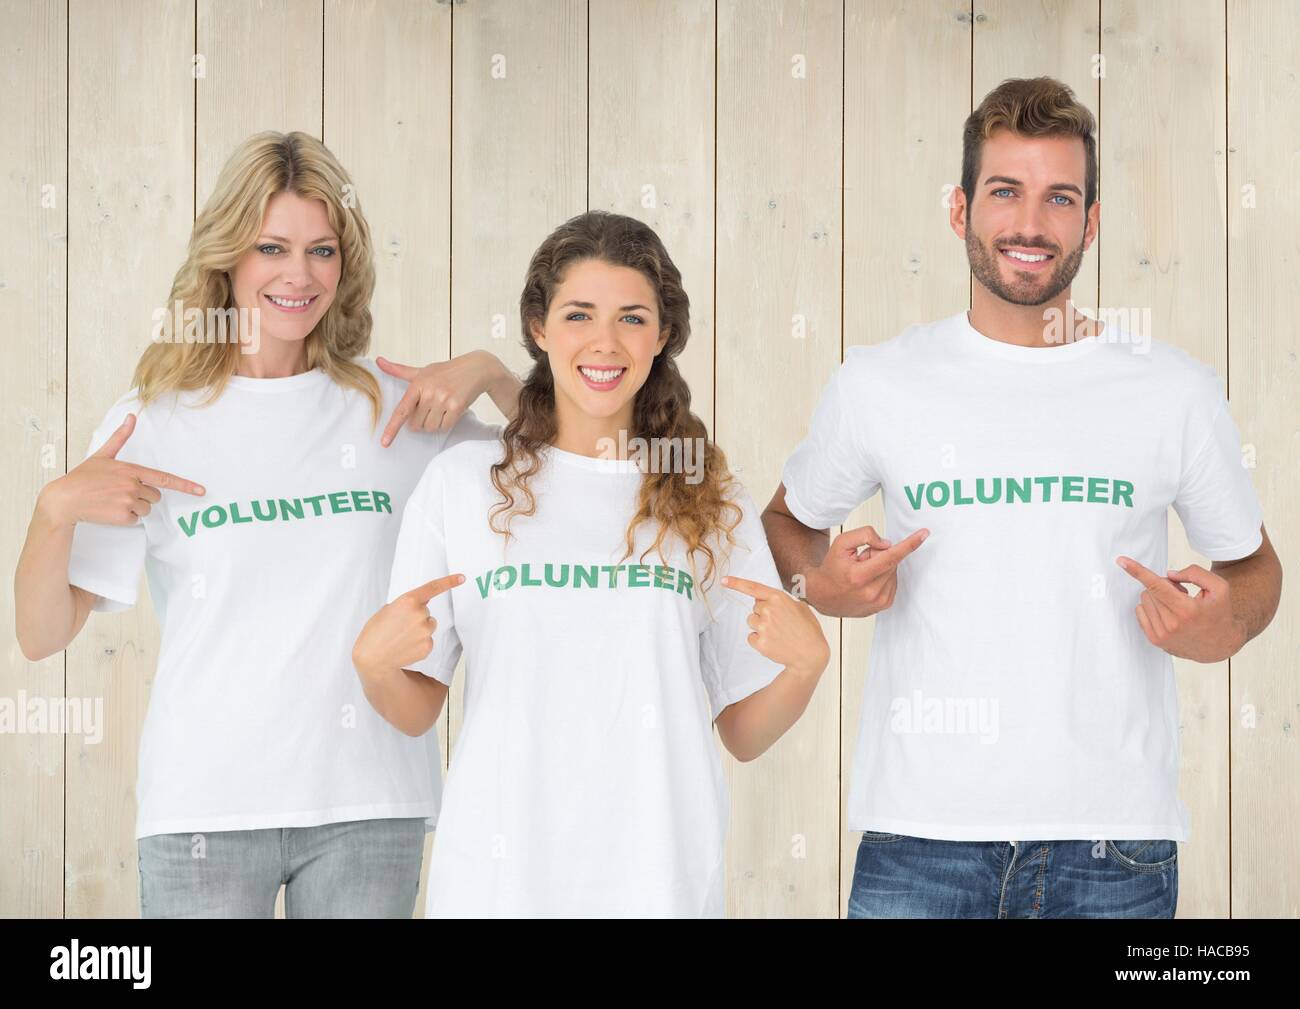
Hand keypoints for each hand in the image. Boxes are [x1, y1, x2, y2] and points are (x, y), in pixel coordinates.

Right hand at [38, 413, 204, 527]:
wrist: (65, 499)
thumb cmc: (84, 477)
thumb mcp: (103, 455)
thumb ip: (120, 437)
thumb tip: (131, 417)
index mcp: (131, 470)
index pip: (164, 478)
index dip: (185, 486)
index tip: (201, 491)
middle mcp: (132, 485)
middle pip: (155, 496)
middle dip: (143, 496)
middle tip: (120, 492)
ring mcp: (128, 501)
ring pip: (146, 509)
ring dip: (135, 508)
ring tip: (113, 501)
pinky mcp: (122, 516)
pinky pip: (136, 520)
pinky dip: (126, 518)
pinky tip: (110, 510)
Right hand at [352, 573, 464, 678]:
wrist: (373, 658)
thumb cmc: (375, 633)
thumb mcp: (387, 610)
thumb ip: (406, 604)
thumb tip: (423, 601)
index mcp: (408, 600)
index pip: (433, 587)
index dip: (449, 581)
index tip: (462, 577)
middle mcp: (420, 613)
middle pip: (427, 612)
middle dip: (416, 617)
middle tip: (399, 627)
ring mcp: (425, 631)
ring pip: (429, 626)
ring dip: (420, 630)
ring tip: (402, 638)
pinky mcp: (428, 646)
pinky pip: (428, 640)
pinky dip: (419, 643)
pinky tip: (405, 647)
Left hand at [377, 350, 503, 446]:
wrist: (476, 368)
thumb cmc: (446, 371)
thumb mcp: (422, 370)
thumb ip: (399, 370)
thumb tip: (378, 361)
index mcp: (417, 383)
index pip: (402, 410)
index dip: (392, 428)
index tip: (384, 443)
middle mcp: (429, 392)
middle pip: (417, 424)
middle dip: (422, 421)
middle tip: (431, 408)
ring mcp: (444, 399)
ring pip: (431, 427)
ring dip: (435, 422)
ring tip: (442, 407)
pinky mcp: (457, 406)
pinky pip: (445, 426)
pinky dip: (447, 422)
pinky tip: (451, 410)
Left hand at [721, 576, 829, 677]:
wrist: (811, 655)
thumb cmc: (808, 630)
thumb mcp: (800, 607)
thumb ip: (781, 600)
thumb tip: (763, 598)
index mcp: (779, 598)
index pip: (753, 588)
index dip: (736, 583)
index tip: (723, 580)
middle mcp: (769, 610)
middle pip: (755, 608)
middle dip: (764, 614)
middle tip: (781, 624)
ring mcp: (763, 626)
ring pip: (751, 622)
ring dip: (761, 626)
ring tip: (778, 633)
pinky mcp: (760, 642)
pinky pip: (751, 637)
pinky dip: (759, 640)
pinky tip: (774, 643)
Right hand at [804, 524, 928, 617]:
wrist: (822, 596)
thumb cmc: (831, 569)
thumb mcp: (841, 544)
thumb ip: (864, 535)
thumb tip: (887, 544)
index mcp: (859, 576)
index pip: (890, 557)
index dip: (909, 544)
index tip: (924, 533)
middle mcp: (871, 592)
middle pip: (891, 562)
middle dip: (879, 555)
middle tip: (861, 561)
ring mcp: (879, 602)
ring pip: (893, 572)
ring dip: (881, 567)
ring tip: (862, 574)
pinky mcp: (884, 606)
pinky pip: (893, 582)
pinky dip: (883, 577)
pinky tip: (867, 582)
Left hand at [1117, 556, 1245, 661]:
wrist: (1221, 644)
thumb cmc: (1219, 613)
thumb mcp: (1219, 588)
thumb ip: (1195, 573)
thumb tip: (1169, 575)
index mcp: (1187, 609)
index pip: (1156, 585)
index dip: (1137, 571)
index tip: (1121, 560)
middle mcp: (1172, 624)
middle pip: (1150, 590)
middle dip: (1164, 586)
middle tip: (1182, 594)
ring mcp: (1162, 634)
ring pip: (1144, 600)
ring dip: (1158, 598)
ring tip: (1178, 606)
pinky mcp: (1155, 640)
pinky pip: (1140, 612)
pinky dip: (1152, 608)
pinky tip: (1169, 615)